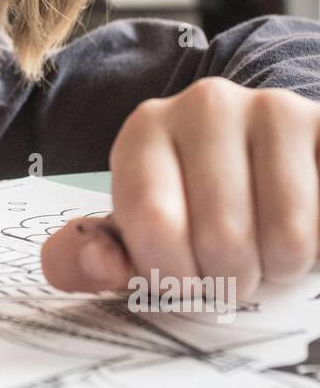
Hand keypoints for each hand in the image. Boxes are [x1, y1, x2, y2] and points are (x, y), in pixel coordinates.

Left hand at [41, 78, 319, 299]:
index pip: (153, 223)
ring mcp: (274, 109)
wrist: (264, 168)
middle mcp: (205, 105)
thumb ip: (90, 259)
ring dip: (279, 268)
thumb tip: (97, 264)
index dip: (173, 276)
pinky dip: (318, 247)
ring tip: (267, 251)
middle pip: (222, 237)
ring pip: (286, 235)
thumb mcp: (132, 236)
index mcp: (145, 130)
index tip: (184, 282)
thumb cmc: (190, 212)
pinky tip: (304, 227)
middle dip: (230, 280)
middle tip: (232, 271)